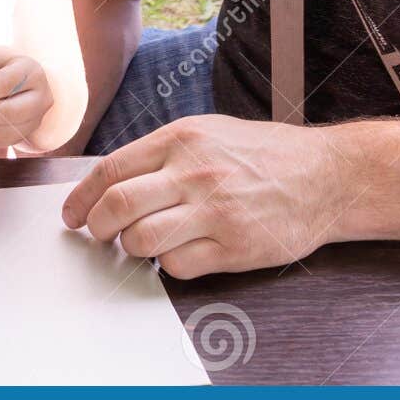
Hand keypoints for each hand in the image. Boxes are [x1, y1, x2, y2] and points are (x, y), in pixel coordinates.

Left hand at [59, 114, 328, 278]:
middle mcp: (194, 172)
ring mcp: (215, 211)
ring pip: (142, 240)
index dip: (81, 198)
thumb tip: (111, 180)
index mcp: (182, 139)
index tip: (72, 215)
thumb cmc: (266, 154)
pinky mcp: (234, 246)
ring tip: (141, 245)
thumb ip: (162, 153)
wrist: (327, 175)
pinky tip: (180, 253)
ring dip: (131, 249)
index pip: (110, 170)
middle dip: (97, 227)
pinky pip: (178, 266)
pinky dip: (169, 265)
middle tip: (98, 235)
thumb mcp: (209, 133)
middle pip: (117, 206)